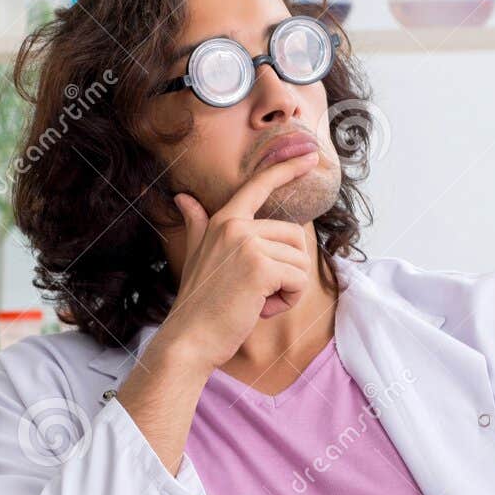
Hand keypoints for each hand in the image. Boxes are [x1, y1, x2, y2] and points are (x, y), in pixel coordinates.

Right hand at [154, 150, 319, 373]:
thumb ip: (196, 224)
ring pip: (300, 260)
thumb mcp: (195, 255)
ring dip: (288, 288)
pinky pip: (299, 279)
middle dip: (288, 270)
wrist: (189, 339)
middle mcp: (235, 226)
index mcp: (223, 221)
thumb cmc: (198, 303)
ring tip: (256, 300)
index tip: (310, 156)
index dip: (287, 169)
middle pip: (295, 235)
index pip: (259, 186)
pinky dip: (288, 300)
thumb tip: (183, 198)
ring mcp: (248, 245)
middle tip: (257, 292)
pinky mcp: (261, 268)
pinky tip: (261, 309)